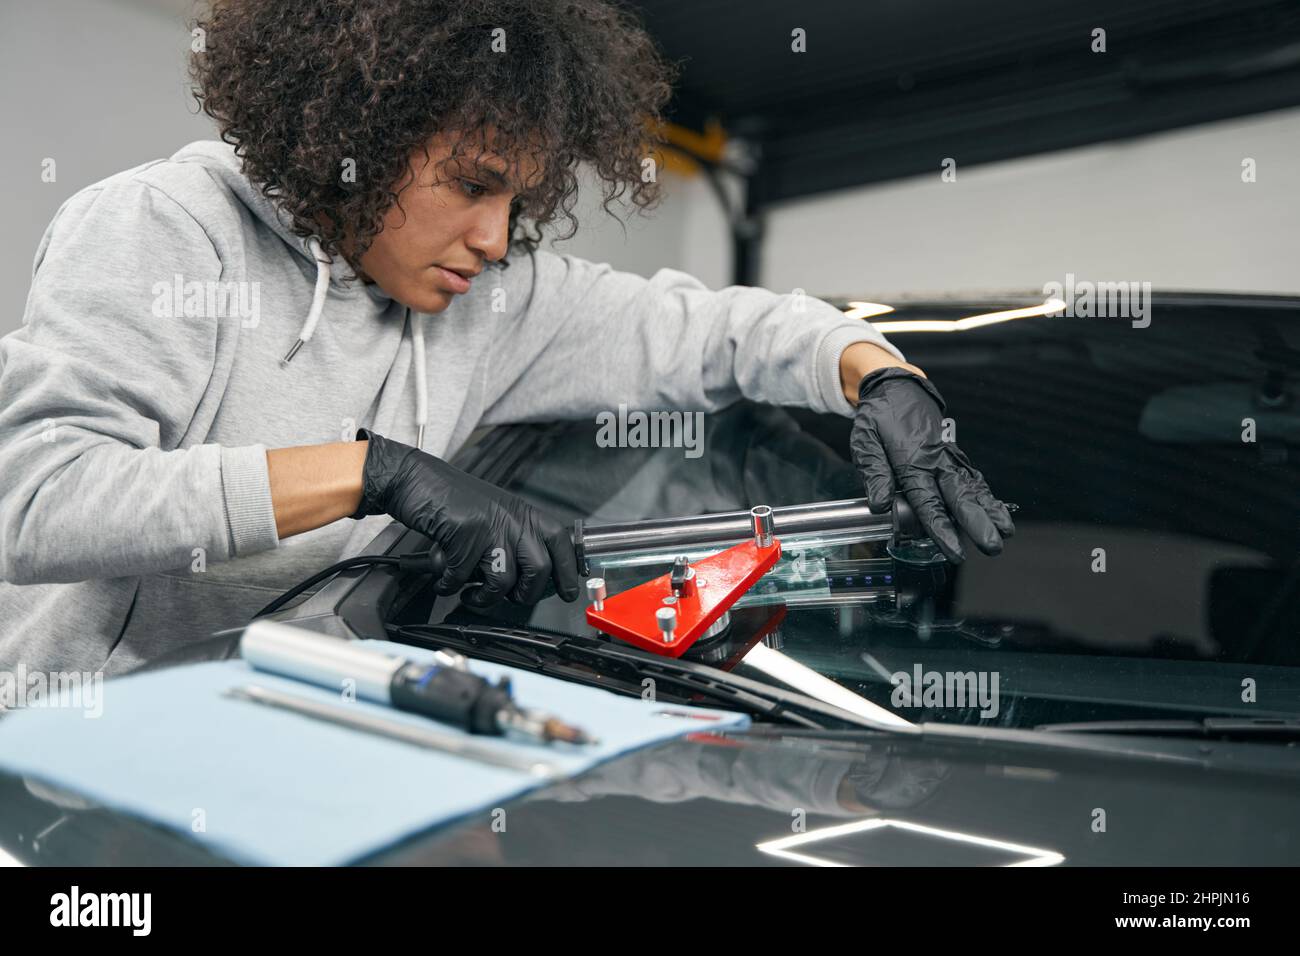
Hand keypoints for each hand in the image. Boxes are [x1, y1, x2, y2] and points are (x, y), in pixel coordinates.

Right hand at [350, 429, 579, 605]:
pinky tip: (444, 579)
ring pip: (504, 581)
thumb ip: (514, 537)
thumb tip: (530, 575)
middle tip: (508, 599)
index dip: (568, 570)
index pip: (560, 542)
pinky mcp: (463, 535)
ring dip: (484, 598)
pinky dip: (450, 586)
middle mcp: (511, 518)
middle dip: (524, 595)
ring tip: (470, 596)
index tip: (567, 591)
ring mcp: (489, 526)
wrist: (415, 478)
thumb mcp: (494, 512)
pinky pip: (462, 578)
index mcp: (522, 512)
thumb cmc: (451, 497)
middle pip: (538, 569)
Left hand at [849, 368, 1014, 562]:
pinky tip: (999, 512)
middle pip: (959, 497)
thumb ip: (874, 472)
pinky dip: (988, 496)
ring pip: (972, 487)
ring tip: (1007, 532)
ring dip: (990, 511)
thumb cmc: (880, 417)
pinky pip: (973, 478)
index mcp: (911, 460)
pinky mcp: (954, 456)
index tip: (954, 550)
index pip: (927, 501)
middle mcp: (935, 461)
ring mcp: (948, 458)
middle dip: (977, 524)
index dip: (941, 528)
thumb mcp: (865, 441)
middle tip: (993, 547)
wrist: (897, 389)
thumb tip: (881, 504)